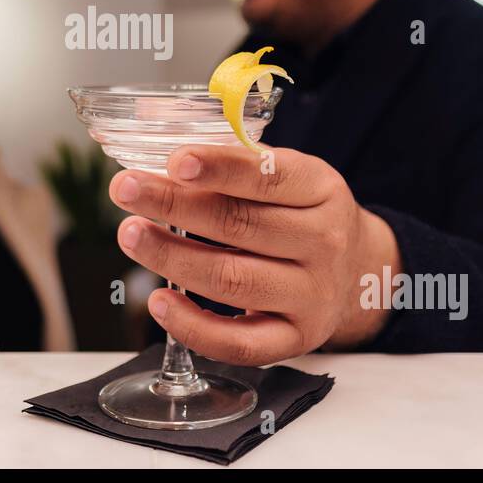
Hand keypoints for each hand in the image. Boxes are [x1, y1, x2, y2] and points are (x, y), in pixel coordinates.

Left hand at [108, 144, 401, 364]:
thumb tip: (159, 140)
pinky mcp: (295, 339)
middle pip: (240, 225)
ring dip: (172, 258)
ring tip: (131, 234)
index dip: (220, 168)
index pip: (269, 176)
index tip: (175, 160)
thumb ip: (235, 162)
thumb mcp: (288, 174)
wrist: (357, 272)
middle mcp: (323, 242)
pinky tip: (158, 302)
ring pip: (233, 280)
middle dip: (174, 205)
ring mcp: (311, 295)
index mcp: (320, 189)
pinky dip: (194, 326)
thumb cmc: (302, 214)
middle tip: (126, 189)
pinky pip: (240, 342)